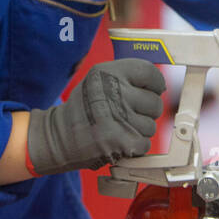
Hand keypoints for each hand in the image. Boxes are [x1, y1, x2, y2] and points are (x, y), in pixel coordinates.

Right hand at [25, 59, 165, 175]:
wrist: (58, 138)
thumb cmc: (83, 108)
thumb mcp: (98, 79)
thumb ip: (126, 77)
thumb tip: (160, 85)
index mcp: (108, 73)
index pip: (149, 72)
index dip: (156, 83)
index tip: (154, 90)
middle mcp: (113, 92)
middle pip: (155, 102)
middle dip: (146, 111)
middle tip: (127, 113)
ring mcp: (118, 118)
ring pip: (150, 126)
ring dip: (139, 130)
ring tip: (118, 127)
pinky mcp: (121, 142)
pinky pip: (145, 143)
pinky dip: (134, 146)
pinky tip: (118, 140)